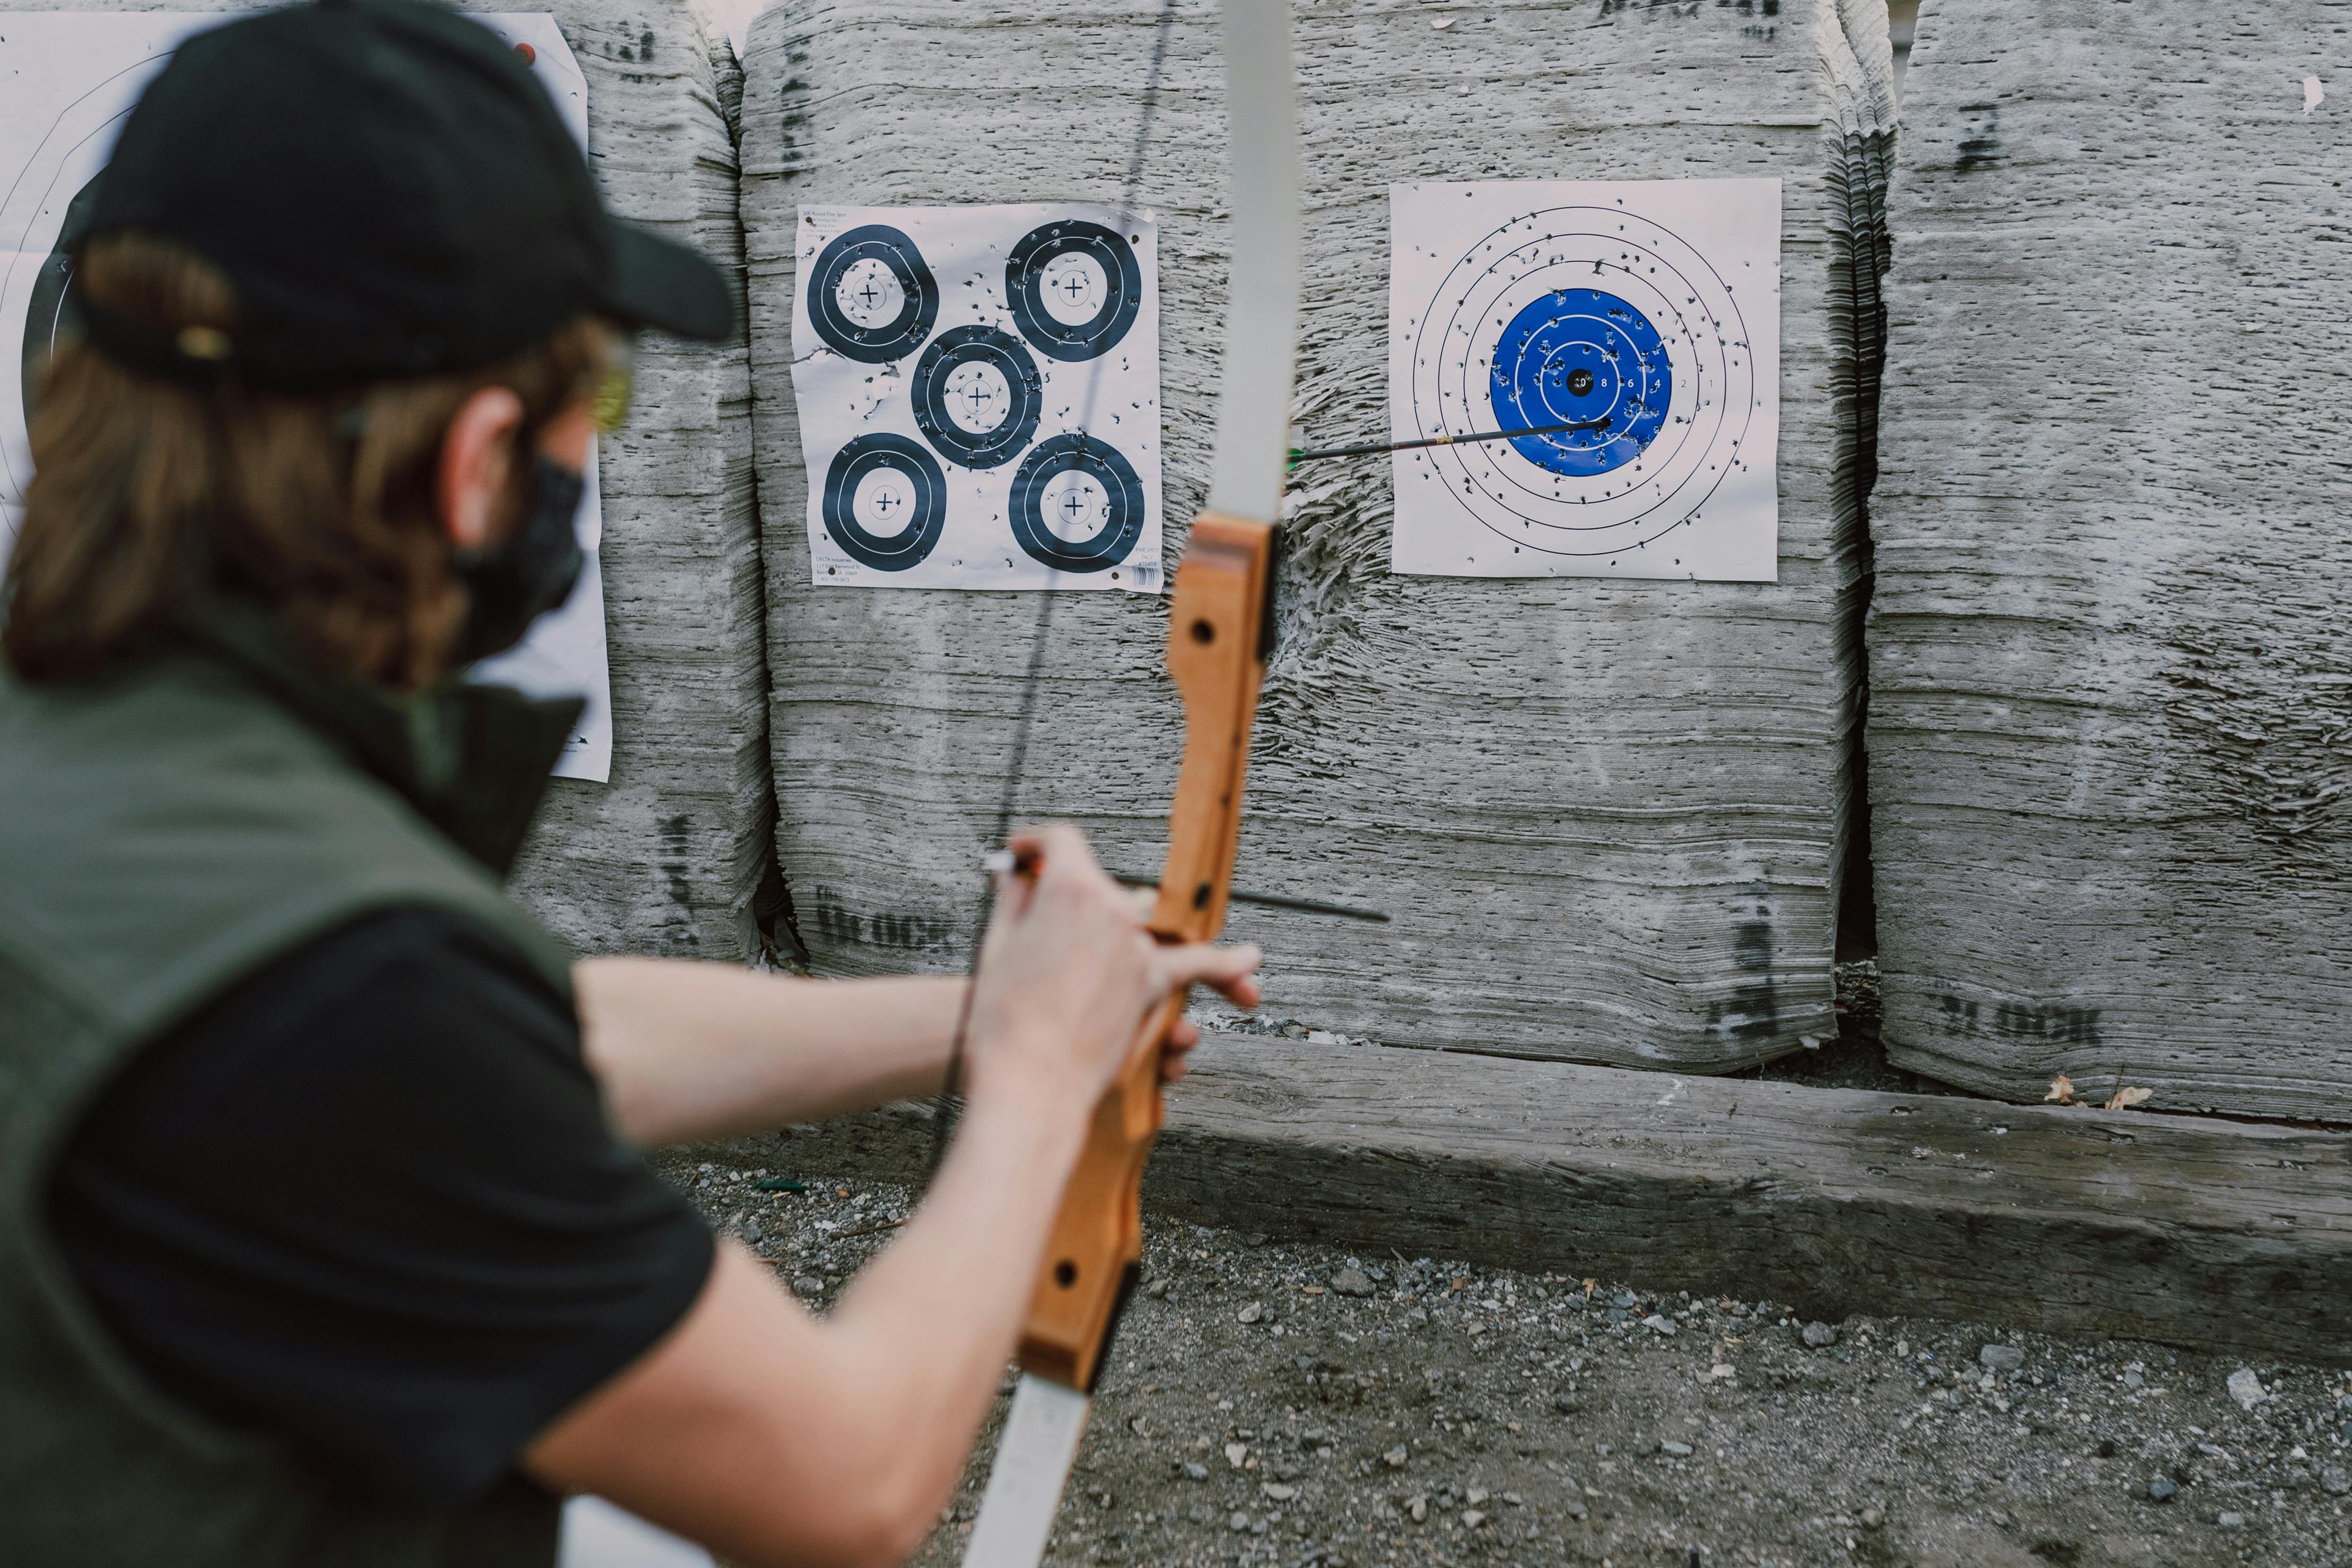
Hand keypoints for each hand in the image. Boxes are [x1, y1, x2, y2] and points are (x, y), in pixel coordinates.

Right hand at [961, 823, 1259, 1116]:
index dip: (1036, 844)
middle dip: (1068, 899)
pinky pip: (1198, 965)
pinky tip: (1249, 959)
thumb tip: (1019, 876)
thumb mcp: (996, 943)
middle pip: (1098, 886)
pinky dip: (1228, 964)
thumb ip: (1015, 899)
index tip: (1024, 855)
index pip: (1061, 842)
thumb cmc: (1003, 1017)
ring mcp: (1140, 946)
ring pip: (1135, 922)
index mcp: (1069, 889)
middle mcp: (1115, 909)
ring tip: (1116, 945)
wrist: (1029, 1077)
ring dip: (1118, 932)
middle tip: (1041, 926)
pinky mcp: (1154, 982)